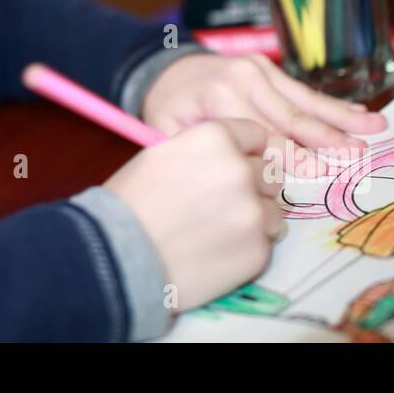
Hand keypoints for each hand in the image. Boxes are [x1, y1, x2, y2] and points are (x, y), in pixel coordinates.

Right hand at [103, 118, 284, 310]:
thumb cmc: (130, 202)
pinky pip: (266, 243)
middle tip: (222, 203)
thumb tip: (227, 157)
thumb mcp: (161, 155)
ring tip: (221, 230)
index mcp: (216, 139)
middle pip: (269, 173)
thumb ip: (203, 151)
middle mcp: (241, 170)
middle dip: (252, 185)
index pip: (256, 135)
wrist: (119, 256)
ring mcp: (253, 213)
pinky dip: (248, 247)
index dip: (245, 151)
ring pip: (274, 210)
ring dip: (255, 217)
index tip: (235, 166)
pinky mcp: (257, 251)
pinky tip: (219, 251)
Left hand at [140, 52, 386, 176]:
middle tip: (358, 155)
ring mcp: (258, 70)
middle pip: (291, 115)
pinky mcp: (267, 68)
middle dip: (328, 137)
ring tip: (376, 128)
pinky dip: (332, 104)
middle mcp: (244, 78)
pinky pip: (302, 90)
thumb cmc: (168, 107)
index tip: (321, 173)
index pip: (264, 133)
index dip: (293, 156)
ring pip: (305, 99)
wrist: (165, 68)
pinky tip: (358, 114)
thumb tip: (237, 177)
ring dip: (342, 116)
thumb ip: (201, 150)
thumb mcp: (167, 129)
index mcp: (221, 95)